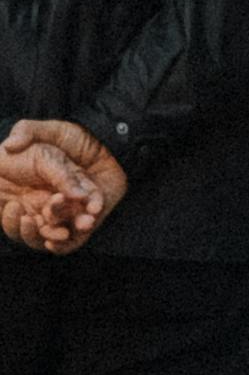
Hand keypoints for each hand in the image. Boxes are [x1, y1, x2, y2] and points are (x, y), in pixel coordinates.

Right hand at [0, 120, 122, 252]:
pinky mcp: (86, 220)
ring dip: (51, 235)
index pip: (13, 214)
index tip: (13, 205)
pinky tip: (65, 237)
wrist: (111, 141)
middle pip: (31, 229)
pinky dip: (66, 244)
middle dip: (31, 229)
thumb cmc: (77, 136)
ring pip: (51, 236)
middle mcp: (45, 206)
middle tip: (36, 213)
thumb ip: (26, 132)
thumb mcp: (50, 130)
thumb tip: (8, 146)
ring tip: (56, 229)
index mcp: (29, 191)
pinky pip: (73, 242)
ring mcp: (66, 215)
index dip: (9, 218)